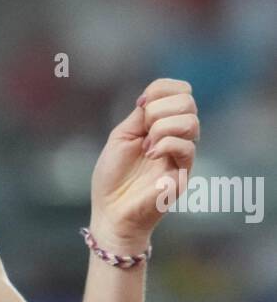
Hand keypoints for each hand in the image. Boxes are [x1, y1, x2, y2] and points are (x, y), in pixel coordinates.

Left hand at [88, 78, 198, 249]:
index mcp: (160, 123)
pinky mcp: (183, 173)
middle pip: (188, 101)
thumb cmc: (112, 177)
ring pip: (191, 121)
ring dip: (162, 127)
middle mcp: (175, 136)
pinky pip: (186, 147)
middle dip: (160, 108)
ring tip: (146, 147)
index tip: (140, 105)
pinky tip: (150, 155)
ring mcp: (181, 154)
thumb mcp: (121, 137)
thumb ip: (140, 116)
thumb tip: (154, 97)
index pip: (179, 90)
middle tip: (143, 129)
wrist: (111, 211)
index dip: (161, 89)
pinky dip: (165, 144)